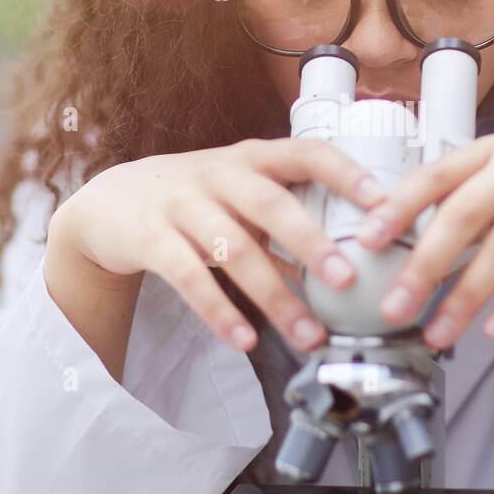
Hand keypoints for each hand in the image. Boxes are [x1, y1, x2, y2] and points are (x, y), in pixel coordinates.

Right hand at [48, 137, 386, 356]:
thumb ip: (287, 223)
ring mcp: (181, 204)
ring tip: (308, 335)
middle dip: (311, 242)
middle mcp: (218, 174)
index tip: (382, 200)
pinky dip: (220, 312)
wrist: (111, 202)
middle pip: (270, 203)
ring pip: (234, 250)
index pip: (306, 152)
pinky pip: (188, 279)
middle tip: (347, 279)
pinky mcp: (150, 238)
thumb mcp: (240, 195)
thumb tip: (350, 264)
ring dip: (275, 296)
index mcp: (252, 158)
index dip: (345, 173)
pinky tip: (246, 340)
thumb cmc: (195, 199)